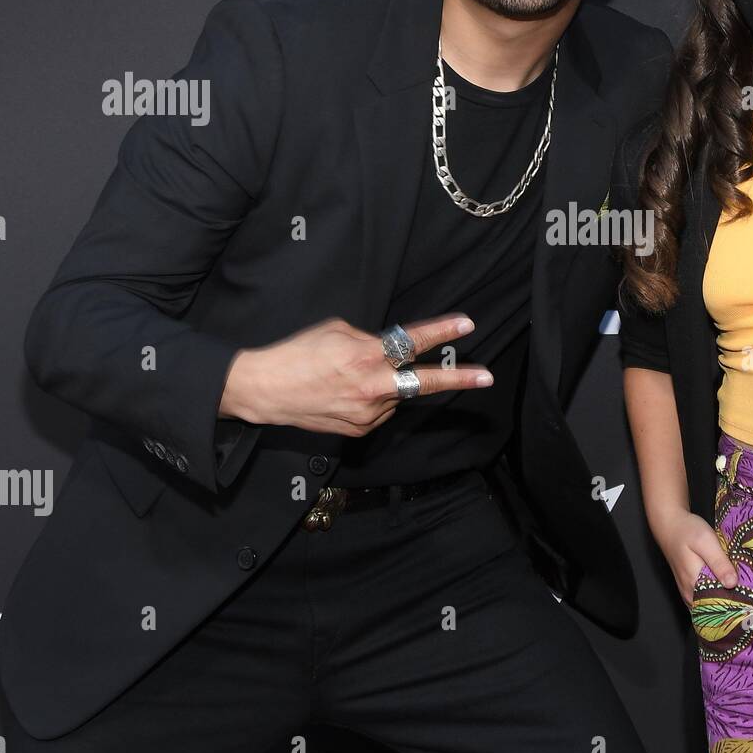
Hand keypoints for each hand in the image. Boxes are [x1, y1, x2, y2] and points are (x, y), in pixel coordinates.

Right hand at [219, 314, 491, 435]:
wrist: (265, 391)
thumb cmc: (297, 353)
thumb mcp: (336, 331)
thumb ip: (371, 340)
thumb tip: (388, 349)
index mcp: (366, 355)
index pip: (412, 341)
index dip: (442, 331)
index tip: (467, 324)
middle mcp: (372, 386)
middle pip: (423, 381)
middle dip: (458, 379)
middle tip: (487, 376)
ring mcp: (368, 412)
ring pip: (396, 394)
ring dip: (387, 384)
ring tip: (351, 378)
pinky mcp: (361, 429)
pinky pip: (380, 410)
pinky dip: (374, 399)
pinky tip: (349, 393)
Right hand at [652, 508, 737, 605]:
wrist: (670, 524)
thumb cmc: (687, 531)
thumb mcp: (705, 542)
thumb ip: (718, 563)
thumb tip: (733, 583)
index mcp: (694, 585)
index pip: (719, 605)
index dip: (737, 603)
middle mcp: (690, 594)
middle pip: (716, 607)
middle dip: (734, 603)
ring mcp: (689, 592)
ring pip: (712, 603)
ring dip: (727, 598)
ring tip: (747, 591)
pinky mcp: (690, 587)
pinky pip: (707, 598)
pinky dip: (719, 594)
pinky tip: (731, 586)